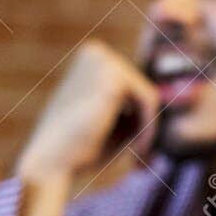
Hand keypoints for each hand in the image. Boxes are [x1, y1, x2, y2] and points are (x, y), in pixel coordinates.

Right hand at [15, 41, 159, 184]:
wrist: (49, 164)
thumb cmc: (79, 148)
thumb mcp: (114, 122)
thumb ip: (136, 107)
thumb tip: (165, 99)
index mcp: (92, 58)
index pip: (135, 88)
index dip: (139, 121)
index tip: (137, 149)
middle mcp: (96, 52)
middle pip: (144, 91)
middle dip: (144, 125)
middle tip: (140, 157)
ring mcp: (103, 59)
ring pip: (149, 97)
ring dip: (147, 129)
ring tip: (137, 155)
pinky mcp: (111, 76)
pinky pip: (151, 103)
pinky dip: (148, 129)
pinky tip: (137, 149)